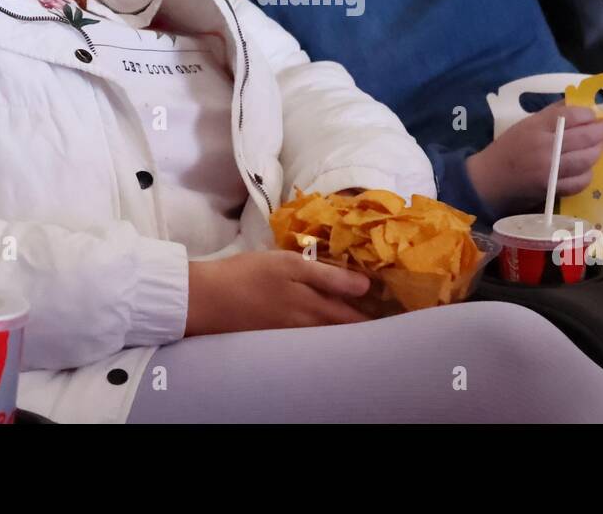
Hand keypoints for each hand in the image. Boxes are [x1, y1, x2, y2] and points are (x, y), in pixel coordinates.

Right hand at [184, 250, 372, 335]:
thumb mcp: (289, 265)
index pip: (355, 317)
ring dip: (346, 329)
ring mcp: (291, 336)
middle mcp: (307, 328)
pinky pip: (309, 338)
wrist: (205, 300)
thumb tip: (366, 286)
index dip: (376, 315)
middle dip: (365, 324)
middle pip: (344, 330)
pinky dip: (323, 331)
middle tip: (387, 317)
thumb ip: (328, 276)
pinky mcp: (276, 337)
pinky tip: (326, 324)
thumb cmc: (248, 275)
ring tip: (364, 321)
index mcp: (314, 308)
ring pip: (327, 335)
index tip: (397, 310)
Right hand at [465, 100, 602, 216]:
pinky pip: (579, 182)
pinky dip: (588, 174)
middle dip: (602, 131)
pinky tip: (588, 168)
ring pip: (585, 159)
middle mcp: (544, 147)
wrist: (489, 180)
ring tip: (602, 145)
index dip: (588, 114)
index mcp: (535, 127)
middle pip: (583, 137)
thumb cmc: (507, 149)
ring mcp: (549, 170)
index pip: (570, 115)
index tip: (595, 114)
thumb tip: (577, 103)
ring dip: (598, 151)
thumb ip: (551, 114)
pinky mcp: (552, 189)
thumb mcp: (525, 125)